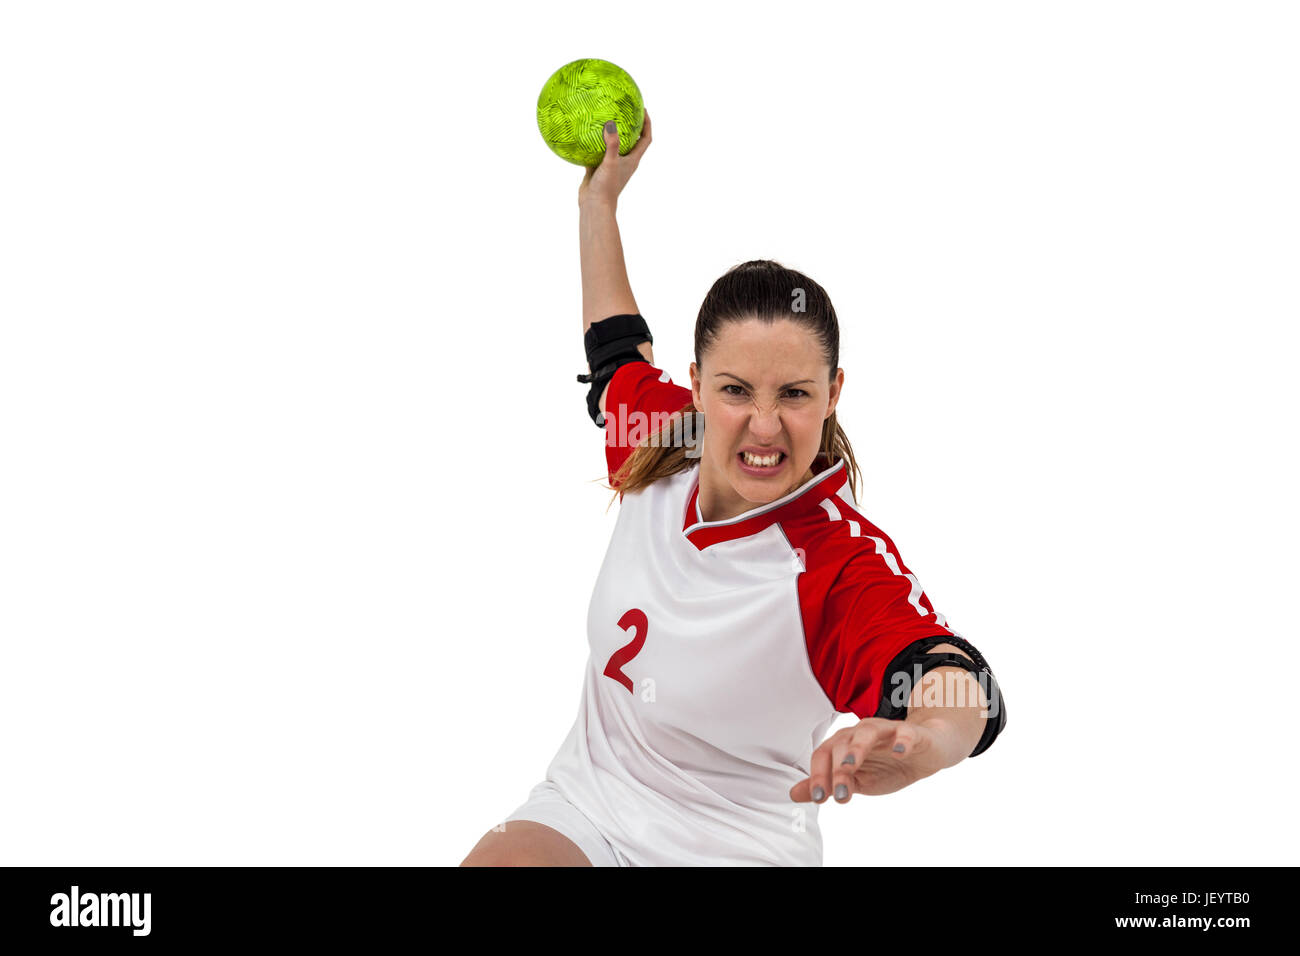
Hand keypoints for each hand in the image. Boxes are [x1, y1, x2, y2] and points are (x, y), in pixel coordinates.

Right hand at [578, 109, 651, 209]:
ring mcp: (611, 164)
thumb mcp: (611, 163)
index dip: (647, 124)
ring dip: (611, 133)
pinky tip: (584, 132)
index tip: (644, 109)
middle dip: (631, 125)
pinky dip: (592, 142)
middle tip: (625, 109)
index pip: (646, 139)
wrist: (594, 205)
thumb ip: (612, 144)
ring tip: (605, 117)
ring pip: (613, 145)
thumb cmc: (607, 187)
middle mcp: (624, 161)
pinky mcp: (598, 168)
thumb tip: (611, 124)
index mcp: (633, 160)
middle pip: (632, 140)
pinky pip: (596, 151)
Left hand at [789, 717, 949, 802]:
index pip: (823, 754)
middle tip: (839, 795)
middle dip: (837, 770)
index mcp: (844, 743)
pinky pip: (905, 733)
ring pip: (867, 732)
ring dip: (857, 748)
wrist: (926, 754)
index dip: (818, 775)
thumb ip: (828, 784)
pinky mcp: (912, 733)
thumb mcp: (857, 780)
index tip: (817, 799)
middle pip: (842, 744)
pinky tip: (899, 752)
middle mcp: (861, 732)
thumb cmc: (887, 765)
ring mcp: (886, 730)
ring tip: (851, 765)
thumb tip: (793, 793)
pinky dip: (901, 740)